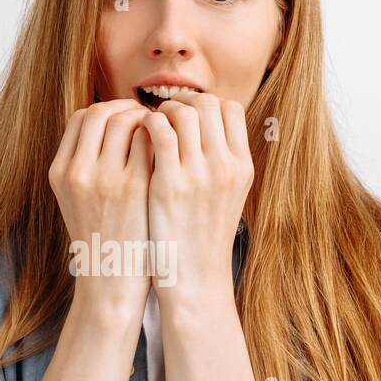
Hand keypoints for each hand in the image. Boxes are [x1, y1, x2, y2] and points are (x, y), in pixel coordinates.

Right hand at [49, 99, 155, 323]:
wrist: (113, 282)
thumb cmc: (105, 239)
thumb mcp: (79, 200)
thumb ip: (88, 163)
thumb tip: (115, 123)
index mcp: (60, 172)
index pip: (81, 118)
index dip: (106, 110)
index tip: (126, 116)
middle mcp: (77, 171)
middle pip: (102, 112)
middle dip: (127, 107)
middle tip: (149, 116)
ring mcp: (105, 178)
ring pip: (126, 121)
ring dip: (148, 118)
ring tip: (163, 130)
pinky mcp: (134, 188)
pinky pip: (150, 142)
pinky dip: (162, 137)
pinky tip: (172, 147)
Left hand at [146, 91, 253, 310]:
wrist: (194, 279)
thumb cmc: (202, 237)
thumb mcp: (226, 196)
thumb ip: (220, 161)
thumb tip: (203, 127)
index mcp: (242, 166)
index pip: (230, 108)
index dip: (205, 102)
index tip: (185, 111)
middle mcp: (225, 166)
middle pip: (207, 104)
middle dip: (180, 101)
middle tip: (161, 112)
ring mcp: (199, 174)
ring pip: (182, 113)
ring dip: (161, 112)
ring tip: (147, 124)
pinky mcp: (170, 185)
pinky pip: (158, 133)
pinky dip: (146, 126)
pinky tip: (137, 137)